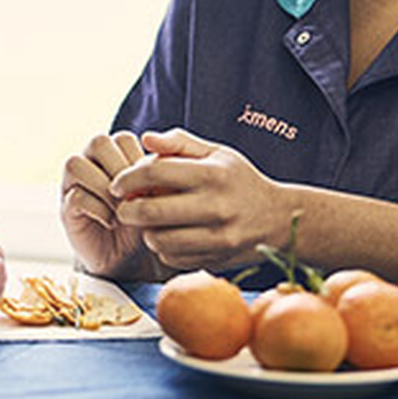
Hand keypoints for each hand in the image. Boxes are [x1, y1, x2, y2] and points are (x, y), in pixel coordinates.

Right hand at [60, 131, 151, 277]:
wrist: (128, 257)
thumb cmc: (143, 222)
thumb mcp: (156, 196)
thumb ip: (155, 175)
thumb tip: (154, 159)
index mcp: (114, 154)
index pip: (122, 138)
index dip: (137, 159)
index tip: (150, 187)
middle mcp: (90, 162)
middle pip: (97, 143)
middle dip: (120, 169)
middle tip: (134, 196)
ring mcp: (73, 184)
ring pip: (76, 164)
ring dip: (104, 187)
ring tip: (121, 210)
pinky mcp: (65, 208)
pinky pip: (75, 196)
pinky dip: (98, 209)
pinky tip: (111, 222)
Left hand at [111, 128, 293, 270]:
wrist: (279, 219)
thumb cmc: (239, 180)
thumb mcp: (216, 152)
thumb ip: (180, 142)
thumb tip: (145, 139)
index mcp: (212, 175)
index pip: (154, 173)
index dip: (127, 178)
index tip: (117, 184)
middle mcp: (216, 207)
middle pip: (150, 211)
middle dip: (127, 209)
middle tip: (123, 207)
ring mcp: (217, 238)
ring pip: (158, 240)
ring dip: (145, 231)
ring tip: (149, 222)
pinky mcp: (216, 259)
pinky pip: (173, 259)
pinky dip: (163, 249)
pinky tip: (169, 236)